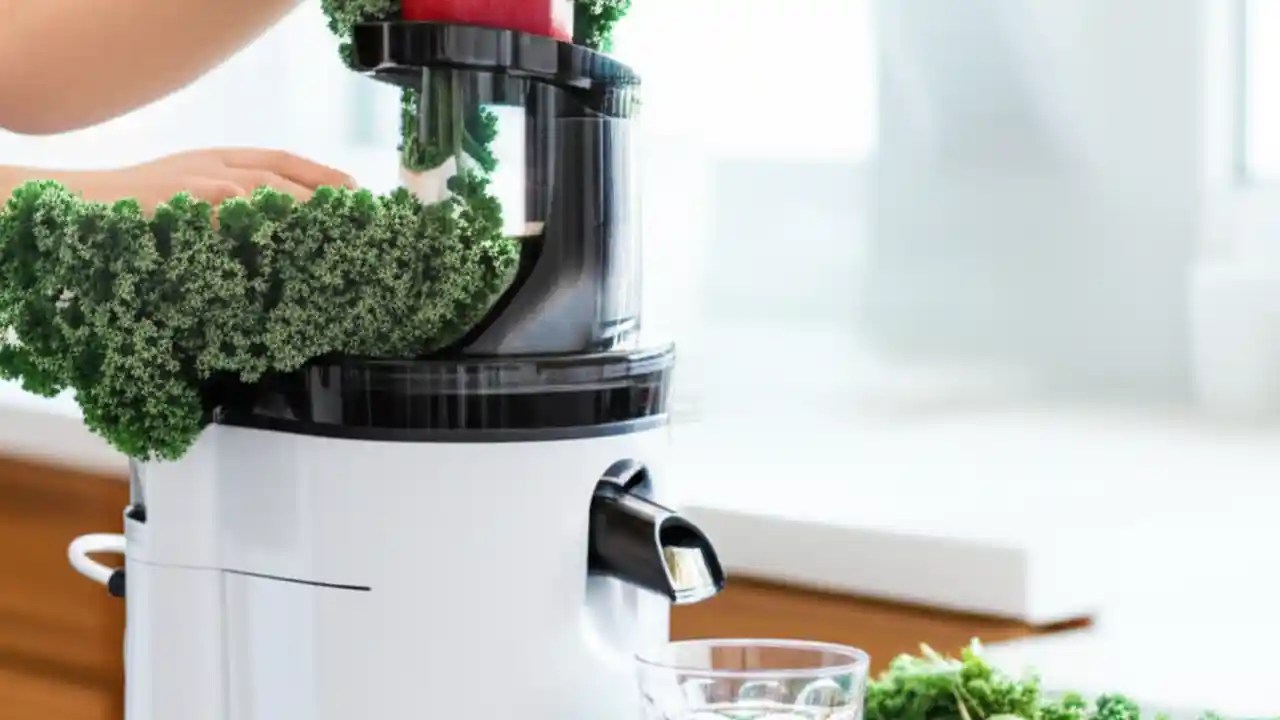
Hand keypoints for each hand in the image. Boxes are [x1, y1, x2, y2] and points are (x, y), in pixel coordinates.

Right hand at [70, 148, 357, 210]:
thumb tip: (284, 226)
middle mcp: (211, 165)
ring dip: (298, 212)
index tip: (355, 190)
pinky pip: (229, 220)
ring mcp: (197, 186)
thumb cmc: (139, 210)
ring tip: (331, 234)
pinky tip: (283, 249)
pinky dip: (257, 230)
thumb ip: (232, 202)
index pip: (279, 158)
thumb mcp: (190, 193)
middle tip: (354, 222)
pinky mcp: (182, 208)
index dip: (320, 172)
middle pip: (277, 176)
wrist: (81, 204)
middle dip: (320, 197)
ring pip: (260, 194)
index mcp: (216, 158)